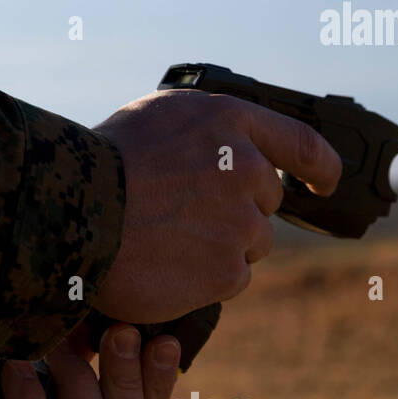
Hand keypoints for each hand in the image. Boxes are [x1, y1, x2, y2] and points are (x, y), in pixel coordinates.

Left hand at [0, 324, 180, 398]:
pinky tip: (16, 365)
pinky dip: (30, 397)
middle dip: (126, 382)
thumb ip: (77, 364)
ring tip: (55, 342)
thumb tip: (116, 310)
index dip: (156, 388)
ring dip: (78, 384)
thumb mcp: (36, 381)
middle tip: (117, 329)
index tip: (163, 338)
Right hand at [93, 88, 341, 323]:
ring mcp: (240, 223)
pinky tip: (164, 265)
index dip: (320, 166)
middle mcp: (247, 170)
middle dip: (235, 212)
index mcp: (229, 123)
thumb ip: (204, 134)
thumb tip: (221, 153)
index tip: (323, 183)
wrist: (73, 209)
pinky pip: (228, 279)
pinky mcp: (226, 271)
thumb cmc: (101, 162)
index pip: (301, 143)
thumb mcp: (158, 119)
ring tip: (163, 241)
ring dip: (217, 246)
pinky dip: (201, 278)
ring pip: (248, 245)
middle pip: (265, 203)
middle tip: (182, 217)